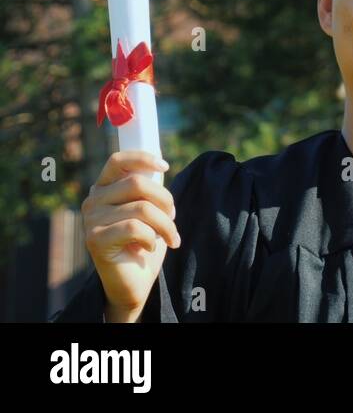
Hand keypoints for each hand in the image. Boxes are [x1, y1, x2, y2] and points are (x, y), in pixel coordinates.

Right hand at [81, 151, 179, 322]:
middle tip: (173, 218)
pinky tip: (149, 248)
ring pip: (142, 208)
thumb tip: (159, 164)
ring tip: (170, 238)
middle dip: (166, 200)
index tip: (165, 166)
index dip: (143, 159)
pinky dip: (152, 239)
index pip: (118, 161)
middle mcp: (93, 201)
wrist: (135, 282)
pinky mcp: (95, 239)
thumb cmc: (145, 243)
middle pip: (138, 183)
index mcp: (104, 189)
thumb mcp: (149, 210)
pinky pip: (135, 228)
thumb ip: (148, 190)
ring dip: (165, 225)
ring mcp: (90, 220)